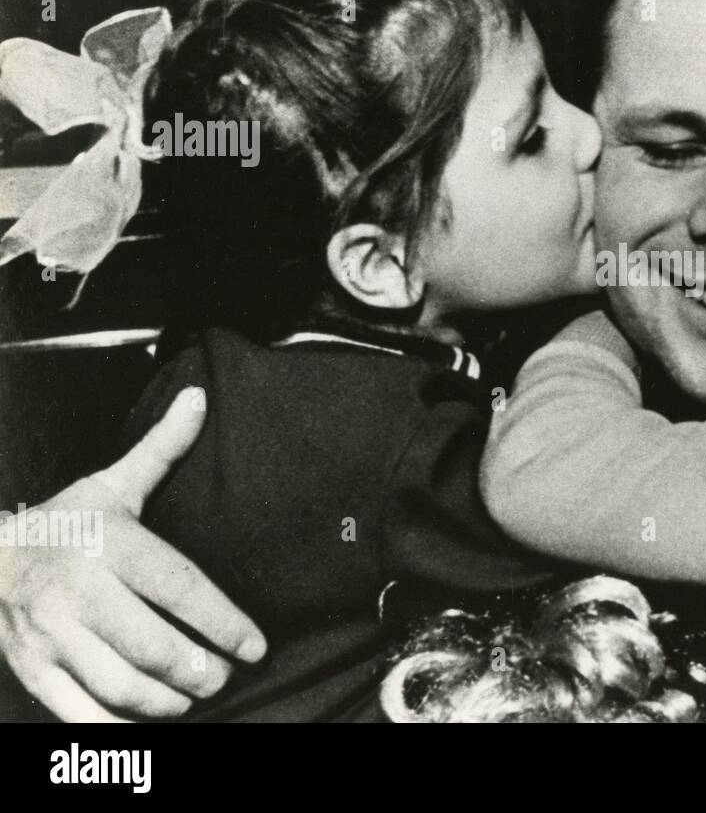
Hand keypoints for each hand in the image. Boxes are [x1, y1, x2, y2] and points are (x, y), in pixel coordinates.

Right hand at [0, 387, 266, 720]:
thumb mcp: (113, 483)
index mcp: (111, 545)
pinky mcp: (32, 669)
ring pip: (119, 685)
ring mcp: (51, 635)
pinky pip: (79, 713)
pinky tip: (148, 721)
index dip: (222, 621)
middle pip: (152, 645)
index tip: (256, 645)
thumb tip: (198, 397)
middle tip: (223, 677)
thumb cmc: (68, 522)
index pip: (179, 588)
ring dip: (166, 701)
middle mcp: (79, 592)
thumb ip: (163, 449)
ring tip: (193, 697)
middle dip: (198, 670)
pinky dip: (118, 726)